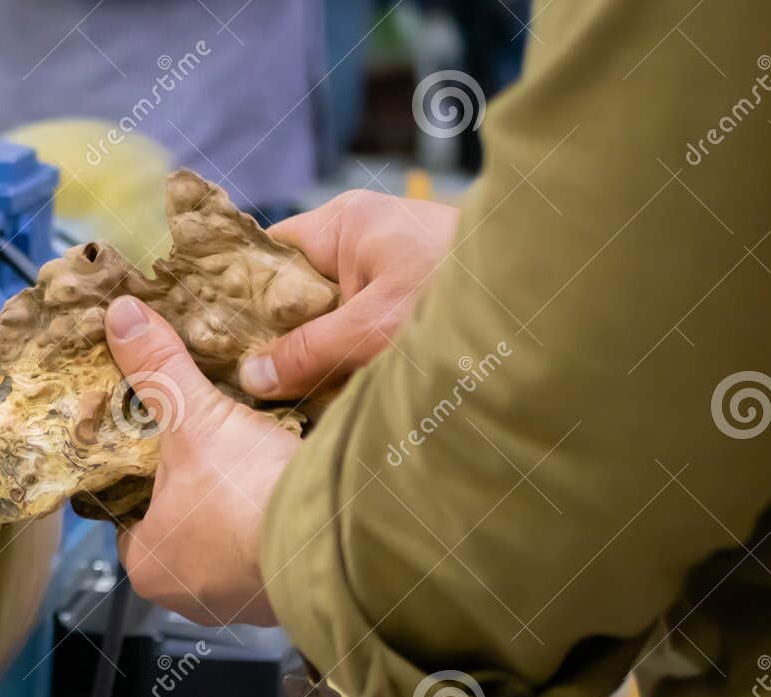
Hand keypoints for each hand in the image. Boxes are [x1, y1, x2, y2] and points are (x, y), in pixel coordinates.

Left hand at [104, 296, 299, 626]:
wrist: (337, 540)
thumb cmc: (250, 498)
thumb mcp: (196, 421)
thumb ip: (159, 371)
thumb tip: (121, 316)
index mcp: (146, 564)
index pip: (126, 515)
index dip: (139, 475)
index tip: (153, 443)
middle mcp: (185, 595)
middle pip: (176, 525)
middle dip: (191, 487)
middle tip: (204, 444)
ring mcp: (237, 600)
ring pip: (223, 539)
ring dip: (235, 505)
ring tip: (243, 459)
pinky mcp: (282, 595)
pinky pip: (265, 549)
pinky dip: (269, 519)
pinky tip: (278, 485)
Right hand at [239, 191, 458, 400]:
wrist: (552, 296)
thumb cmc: (466, 293)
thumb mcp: (378, 326)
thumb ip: (312, 351)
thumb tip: (251, 377)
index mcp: (343, 224)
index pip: (267, 255)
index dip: (238, 297)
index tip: (217, 343)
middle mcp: (359, 242)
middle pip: (293, 292)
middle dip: (276, 338)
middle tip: (248, 385)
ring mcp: (384, 272)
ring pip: (325, 319)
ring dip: (313, 357)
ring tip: (281, 398)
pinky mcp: (406, 301)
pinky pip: (357, 332)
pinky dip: (345, 361)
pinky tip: (328, 394)